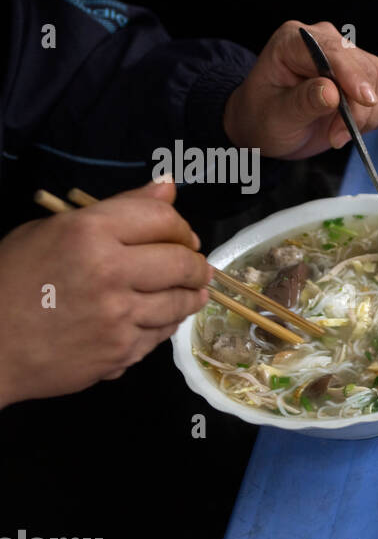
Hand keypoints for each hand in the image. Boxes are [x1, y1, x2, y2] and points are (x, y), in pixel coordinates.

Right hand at [0, 179, 211, 408]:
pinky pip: (162, 333)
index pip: (161, 219)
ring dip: (190, 295)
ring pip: (180, 302)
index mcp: (88, 233)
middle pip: (182, 262)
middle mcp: (109, 272)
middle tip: (197, 267)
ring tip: (190, 291)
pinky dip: (166, 322)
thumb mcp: (52, 229)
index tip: (183, 236)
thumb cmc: (12, 281)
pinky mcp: (122, 351)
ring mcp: (119, 316)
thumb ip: (118, 208)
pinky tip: (159, 316)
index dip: (180, 226)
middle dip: (197, 264)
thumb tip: (168, 187)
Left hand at [222, 20, 377, 159]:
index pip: (334, 51)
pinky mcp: (370, 77)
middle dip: (359, 110)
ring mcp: (352, 58)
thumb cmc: (265, 118)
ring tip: (341, 134)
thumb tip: (332, 92)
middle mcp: (328, 42)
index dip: (353, 75)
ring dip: (373, 116)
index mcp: (297, 41)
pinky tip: (358, 126)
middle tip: (336, 138)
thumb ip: (302, 102)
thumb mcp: (274, 116)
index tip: (365, 101)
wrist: (271, 126)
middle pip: (366, 69)